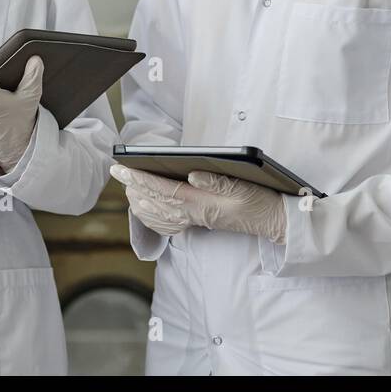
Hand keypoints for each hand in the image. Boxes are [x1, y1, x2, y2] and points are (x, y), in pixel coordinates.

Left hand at [111, 166, 286, 242]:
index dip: (142, 178)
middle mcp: (196, 214)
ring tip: (126, 189)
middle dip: (134, 186)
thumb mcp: (243, 187)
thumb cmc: (261, 202)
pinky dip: (154, 217)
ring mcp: (198, 220)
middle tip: (116, 172)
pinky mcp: (202, 222)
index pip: (164, 189)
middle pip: (157, 201)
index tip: (123, 168)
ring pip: (161, 213)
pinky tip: (147, 211)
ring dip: (141, 200)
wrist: (273, 222)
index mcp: (203, 203)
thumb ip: (217, 182)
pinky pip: (171, 223)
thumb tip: (192, 174)